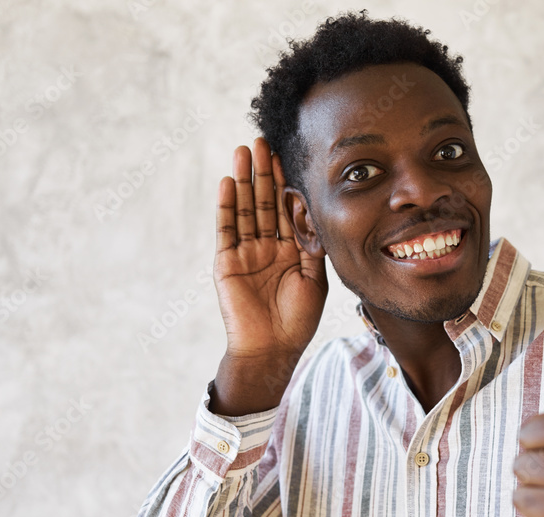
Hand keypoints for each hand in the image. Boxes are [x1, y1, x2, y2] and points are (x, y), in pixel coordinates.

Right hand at [214, 138, 327, 360]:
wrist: (272, 349)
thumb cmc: (297, 320)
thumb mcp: (315, 278)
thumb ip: (314, 245)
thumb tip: (316, 212)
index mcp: (289, 250)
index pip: (286, 209)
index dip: (285, 184)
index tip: (287, 156)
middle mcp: (266, 247)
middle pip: (263, 202)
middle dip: (263, 172)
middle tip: (262, 140)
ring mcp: (245, 253)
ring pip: (244, 209)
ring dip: (243, 180)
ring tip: (243, 150)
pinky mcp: (226, 262)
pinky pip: (226, 229)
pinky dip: (226, 205)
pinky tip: (227, 182)